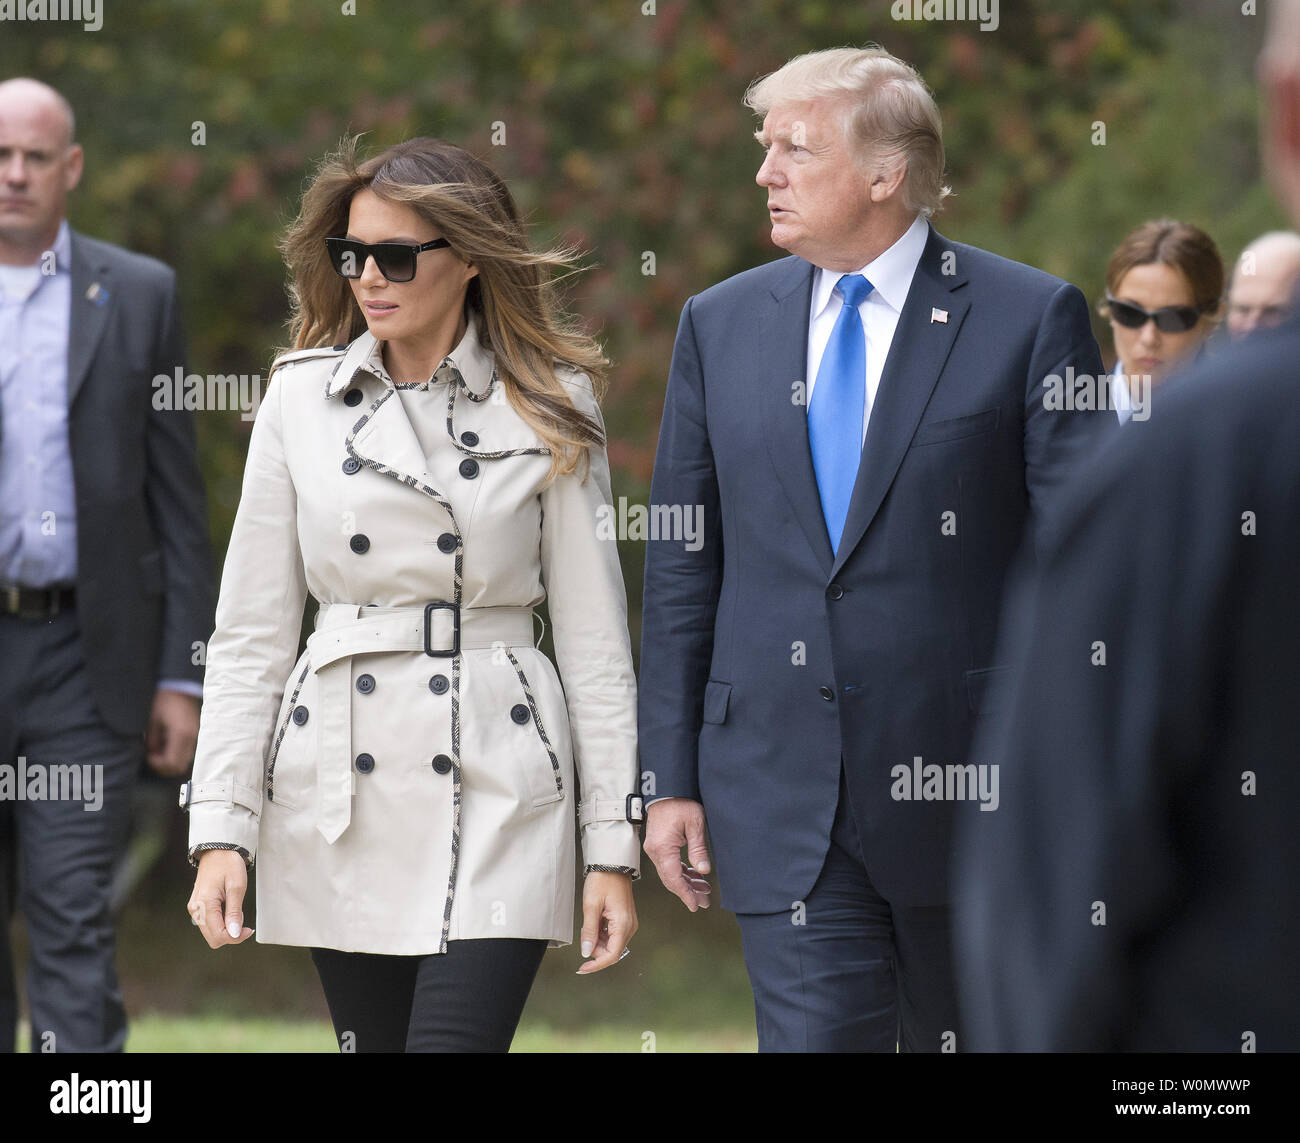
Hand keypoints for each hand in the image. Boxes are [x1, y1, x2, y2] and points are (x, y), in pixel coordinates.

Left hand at [147, 689, 198, 775]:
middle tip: (153, 758)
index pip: (171, 763)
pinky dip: (177, 754)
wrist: (179, 688)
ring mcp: (196, 737)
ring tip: (159, 750)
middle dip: (164, 767)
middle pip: (180, 767)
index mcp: (181, 734)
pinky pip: (187, 752)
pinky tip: (167, 745)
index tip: (148, 757)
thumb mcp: (152, 722)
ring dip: (171, 761)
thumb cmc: (164, 703)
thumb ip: (152, 742)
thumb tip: (151, 755)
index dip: (157, 765)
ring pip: (184, 762)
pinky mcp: (196, 734)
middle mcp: (192, 738)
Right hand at [188, 850, 253, 947]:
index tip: (249, 929)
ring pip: (211, 933)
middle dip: (231, 936)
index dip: (235, 937)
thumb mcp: (237, 887)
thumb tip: (234, 934)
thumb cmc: (229, 865)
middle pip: (213, 938)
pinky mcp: (197, 907)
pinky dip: (221, 924)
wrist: (217, 851)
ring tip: (237, 913)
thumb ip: (234, 912)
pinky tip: (230, 912)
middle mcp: (195, 910)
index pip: (218, 935)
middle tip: (246, 924)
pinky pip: (209, 924)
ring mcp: (195, 909)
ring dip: (226, 930)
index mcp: (204, 904)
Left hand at [576, 871, 636, 973]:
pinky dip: (601, 934)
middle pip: (612, 951)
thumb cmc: (602, 880)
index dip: (596, 965)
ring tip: (588, 924)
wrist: (612, 863)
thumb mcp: (591, 906)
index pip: (612, 955)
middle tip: (584, 935)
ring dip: (597, 941)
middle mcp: (629, 926)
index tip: (582, 968)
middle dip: (595, 950)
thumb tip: (587, 953)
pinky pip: (613, 934)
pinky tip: (594, 922)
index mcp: (623, 924)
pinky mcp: (625, 919)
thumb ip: (589, 931)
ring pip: (611, 944)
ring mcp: (628, 923)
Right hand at [644, 797, 712, 911]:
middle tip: (704, 902)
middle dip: (687, 892)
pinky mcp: (658, 846)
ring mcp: (654, 849)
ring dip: (686, 883)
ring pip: (669, 874)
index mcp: (663, 848)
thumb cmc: (680, 803)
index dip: (685, 894)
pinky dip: (681, 872)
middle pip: (670, 879)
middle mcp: (655, 851)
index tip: (695, 905)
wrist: (667, 790)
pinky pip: (668, 865)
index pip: (674, 878)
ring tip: (703, 890)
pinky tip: (694, 876)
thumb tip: (704, 871)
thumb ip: (698, 849)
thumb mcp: (695, 824)